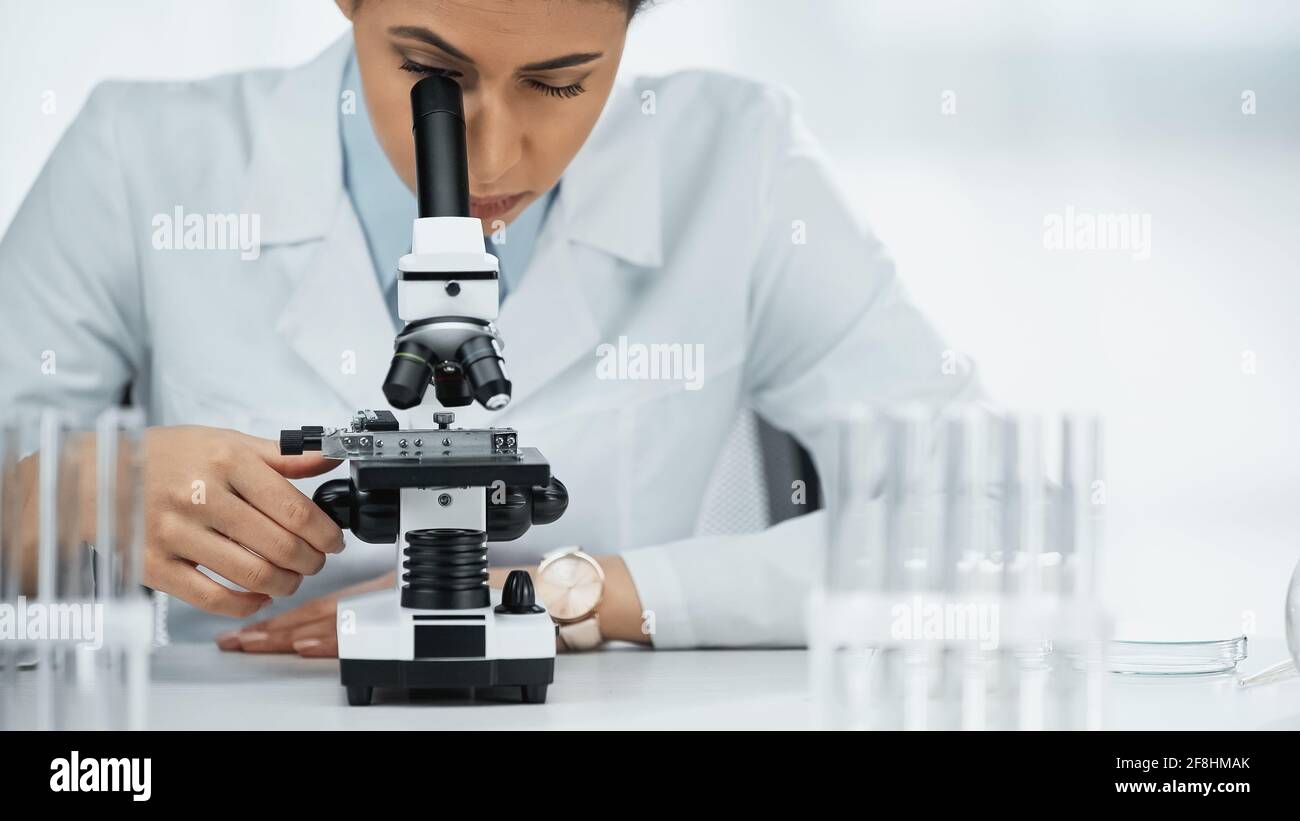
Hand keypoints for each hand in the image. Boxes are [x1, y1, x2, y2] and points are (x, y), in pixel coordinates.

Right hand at [17, 425, 344, 616]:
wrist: (99, 474)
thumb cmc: (169, 456)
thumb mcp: (226, 442)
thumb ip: (283, 456)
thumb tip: (332, 457)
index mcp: (226, 461)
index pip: (294, 510)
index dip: (325, 534)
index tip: (334, 541)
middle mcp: (201, 496)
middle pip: (280, 546)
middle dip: (311, 561)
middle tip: (315, 561)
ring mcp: (176, 534)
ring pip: (253, 575)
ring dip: (285, 584)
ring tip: (290, 578)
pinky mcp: (155, 566)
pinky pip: (213, 599)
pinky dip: (246, 604)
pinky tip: (257, 596)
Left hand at [219, 569, 534, 656]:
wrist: (531, 592)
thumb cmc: (485, 590)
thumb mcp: (426, 592)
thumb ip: (389, 605)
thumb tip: (335, 630)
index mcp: (384, 588)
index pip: (324, 605)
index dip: (284, 617)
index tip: (250, 629)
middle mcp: (387, 597)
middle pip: (320, 614)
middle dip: (275, 628)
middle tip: (237, 639)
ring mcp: (399, 608)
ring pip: (336, 622)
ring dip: (293, 634)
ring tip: (258, 643)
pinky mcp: (415, 616)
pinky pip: (366, 630)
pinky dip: (335, 638)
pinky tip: (312, 644)